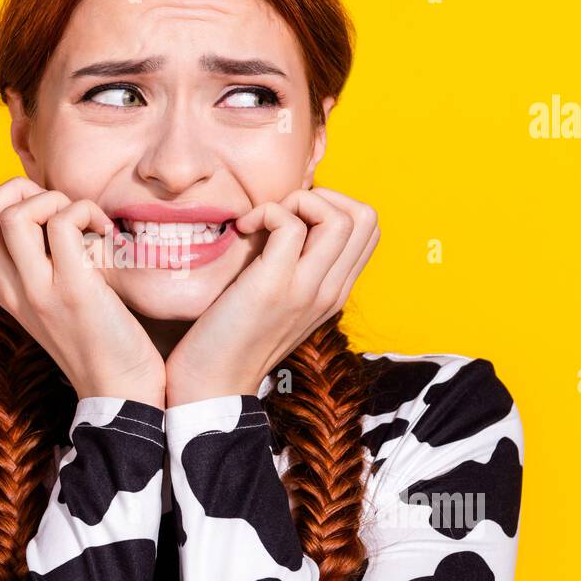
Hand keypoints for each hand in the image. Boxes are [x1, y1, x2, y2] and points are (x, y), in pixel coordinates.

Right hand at [0, 177, 165, 406]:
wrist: (120, 390)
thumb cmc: (98, 339)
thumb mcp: (55, 299)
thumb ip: (44, 262)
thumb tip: (54, 212)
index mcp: (5, 288)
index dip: (7, 196)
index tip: (47, 209)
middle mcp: (12, 289)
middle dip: (21, 188)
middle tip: (61, 209)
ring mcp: (38, 291)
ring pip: (18, 214)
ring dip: (59, 201)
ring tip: (87, 223)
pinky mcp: (73, 292)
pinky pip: (64, 225)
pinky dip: (88, 214)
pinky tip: (107, 235)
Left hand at [164, 187, 379, 405]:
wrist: (211, 384)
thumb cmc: (234, 336)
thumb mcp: (278, 297)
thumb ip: (294, 263)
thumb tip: (285, 215)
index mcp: (335, 292)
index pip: (369, 229)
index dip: (334, 205)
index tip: (293, 216)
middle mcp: (331, 290)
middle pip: (367, 217)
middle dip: (321, 196)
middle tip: (281, 213)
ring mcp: (307, 289)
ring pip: (340, 216)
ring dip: (296, 201)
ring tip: (263, 221)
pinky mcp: (275, 286)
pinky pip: (290, 223)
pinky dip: (265, 212)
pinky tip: (241, 229)